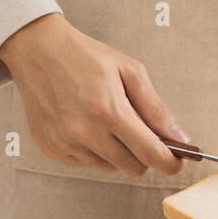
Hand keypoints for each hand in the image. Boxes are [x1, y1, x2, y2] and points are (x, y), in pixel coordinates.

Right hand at [0, 13, 185, 175]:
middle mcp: (85, 131)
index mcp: (108, 109)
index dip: (170, 162)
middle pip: (133, 167)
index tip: (177, 162)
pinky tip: (86, 125)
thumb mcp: (129, 71)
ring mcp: (66, 143)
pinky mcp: (52, 149)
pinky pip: (86, 163)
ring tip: (106, 122)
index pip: (149, 153)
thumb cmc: (86, 57)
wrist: (37, 50)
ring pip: (110, 168)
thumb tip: (180, 137)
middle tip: (141, 134)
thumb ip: (156, 108)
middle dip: (144, 155)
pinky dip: (93, 150)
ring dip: (117, 152)